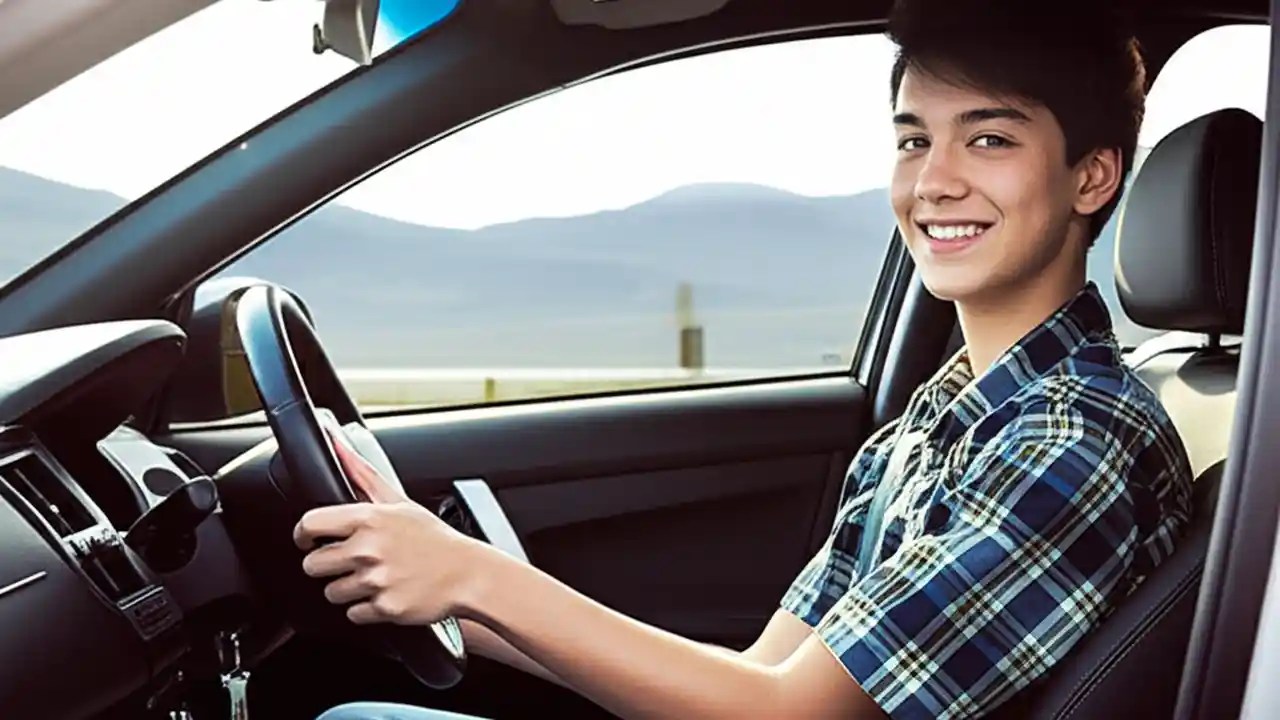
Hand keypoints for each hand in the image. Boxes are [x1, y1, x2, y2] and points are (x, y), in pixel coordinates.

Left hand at [293, 432, 479, 625]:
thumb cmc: (433, 538)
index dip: (304, 534)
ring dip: (347, 588)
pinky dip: (365, 608)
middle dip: (326, 565)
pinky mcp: (384, 608)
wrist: (467, 574)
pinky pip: (353, 613)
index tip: (309, 540)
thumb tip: (337, 445)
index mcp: (368, 519)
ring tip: (373, 577)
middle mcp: (368, 550)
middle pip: (312, 565)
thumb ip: (362, 474)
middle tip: (349, 561)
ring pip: (331, 592)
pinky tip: (384, 593)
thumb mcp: (399, 501)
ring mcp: (376, 581)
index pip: (310, 524)